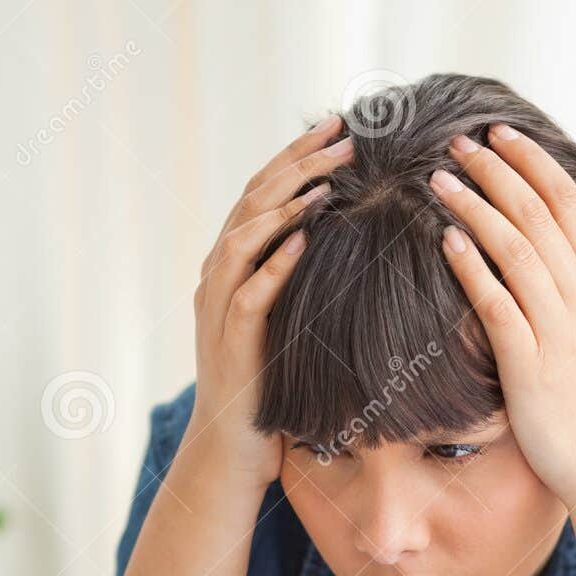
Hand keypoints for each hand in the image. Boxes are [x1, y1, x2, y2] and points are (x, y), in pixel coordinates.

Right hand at [188, 114, 353, 477]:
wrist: (233, 448)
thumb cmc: (272, 385)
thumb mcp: (293, 320)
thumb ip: (307, 279)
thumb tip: (356, 241)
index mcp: (233, 264)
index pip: (264, 192)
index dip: (299, 156)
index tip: (340, 127)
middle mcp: (219, 275)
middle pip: (254, 199)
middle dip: (299, 163)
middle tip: (344, 135)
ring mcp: (219, 306)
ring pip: (245, 236)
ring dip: (288, 204)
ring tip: (329, 179)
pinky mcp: (231, 341)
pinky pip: (250, 293)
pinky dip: (276, 263)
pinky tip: (306, 240)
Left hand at [431, 124, 575, 503]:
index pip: (571, 203)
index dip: (534, 162)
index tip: (501, 135)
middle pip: (538, 215)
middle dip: (495, 171)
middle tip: (458, 143)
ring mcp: (558, 330)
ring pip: (516, 250)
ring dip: (476, 208)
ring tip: (441, 180)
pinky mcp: (530, 364)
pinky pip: (497, 304)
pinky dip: (473, 268)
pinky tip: (448, 241)